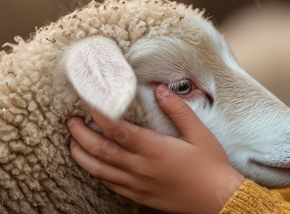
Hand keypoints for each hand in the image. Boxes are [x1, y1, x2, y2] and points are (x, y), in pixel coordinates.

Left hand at [67, 84, 244, 213]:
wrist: (218, 200)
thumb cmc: (211, 166)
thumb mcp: (199, 133)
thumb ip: (177, 110)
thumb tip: (159, 89)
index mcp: (154, 150)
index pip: (118, 130)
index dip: (99, 115)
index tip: (88, 101)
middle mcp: (141, 168)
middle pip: (101, 151)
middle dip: (80, 135)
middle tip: (70, 122)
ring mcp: (137, 185)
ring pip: (100, 171)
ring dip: (81, 156)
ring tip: (72, 143)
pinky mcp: (139, 197)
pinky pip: (110, 185)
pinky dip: (97, 173)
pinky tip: (94, 165)